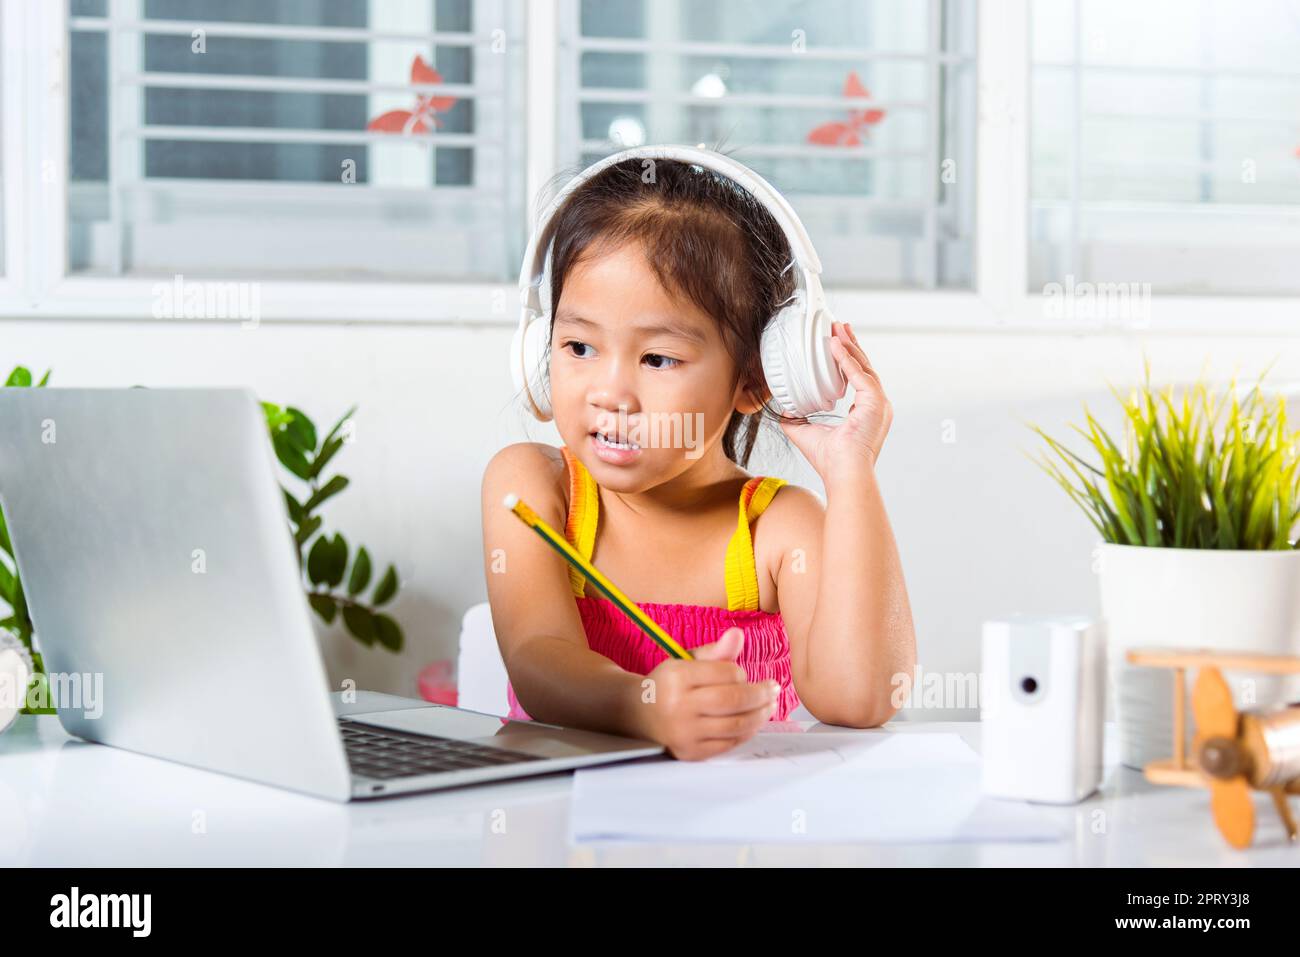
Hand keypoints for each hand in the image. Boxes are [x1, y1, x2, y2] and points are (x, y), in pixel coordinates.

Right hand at [638, 627, 777, 760]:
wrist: (640, 714)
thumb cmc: (669, 685)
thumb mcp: (687, 661)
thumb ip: (715, 651)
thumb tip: (738, 635)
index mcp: (677, 677)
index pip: (726, 673)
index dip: (742, 672)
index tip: (745, 674)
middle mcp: (679, 706)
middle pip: (734, 700)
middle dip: (761, 694)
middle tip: (773, 689)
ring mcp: (685, 732)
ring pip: (736, 725)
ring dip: (760, 715)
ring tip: (769, 705)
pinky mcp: (691, 752)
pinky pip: (729, 744)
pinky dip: (746, 732)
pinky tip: (753, 721)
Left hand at [779, 321, 890, 480]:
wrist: (843, 474)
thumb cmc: (830, 461)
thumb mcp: (806, 433)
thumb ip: (795, 420)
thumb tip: (782, 409)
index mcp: (866, 411)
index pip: (858, 377)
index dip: (847, 358)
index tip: (837, 341)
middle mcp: (877, 406)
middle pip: (864, 367)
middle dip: (851, 344)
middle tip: (839, 326)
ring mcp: (880, 404)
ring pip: (864, 366)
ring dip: (849, 346)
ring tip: (836, 329)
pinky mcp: (876, 403)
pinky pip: (860, 374)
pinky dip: (847, 359)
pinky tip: (834, 346)